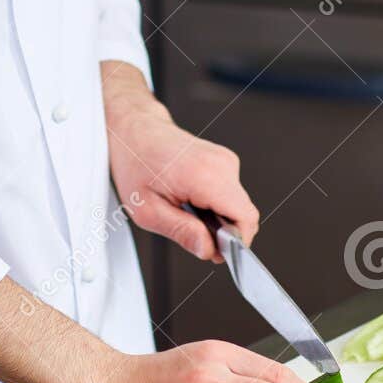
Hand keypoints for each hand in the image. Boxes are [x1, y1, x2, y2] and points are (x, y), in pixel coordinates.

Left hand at [103, 64, 258, 261]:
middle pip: (243, 214)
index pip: (246, 218)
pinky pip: (230, 194)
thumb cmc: (136, 163)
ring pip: (237, 205)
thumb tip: (208, 250)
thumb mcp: (147, 210)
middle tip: (189, 230)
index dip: (236, 243)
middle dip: (222, 232)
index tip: (216, 251)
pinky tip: (190, 198)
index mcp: (205, 175)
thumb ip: (182, 233)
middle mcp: (221, 164)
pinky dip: (215, 204)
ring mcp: (225, 160)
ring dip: (217, 218)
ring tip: (185, 209)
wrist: (135, 131)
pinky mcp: (224, 161)